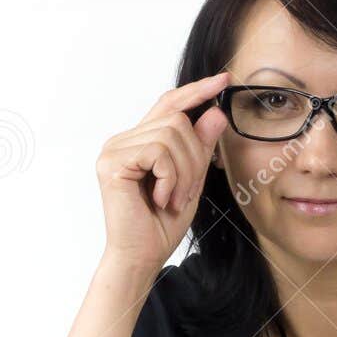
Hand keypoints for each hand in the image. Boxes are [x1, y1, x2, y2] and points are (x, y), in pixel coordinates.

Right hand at [96, 72, 230, 274]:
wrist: (142, 256)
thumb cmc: (162, 223)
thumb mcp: (192, 180)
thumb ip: (201, 146)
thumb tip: (215, 112)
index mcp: (139, 141)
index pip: (170, 104)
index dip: (196, 91)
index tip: (224, 80)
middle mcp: (123, 140)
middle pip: (176, 121)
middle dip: (194, 157)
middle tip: (187, 191)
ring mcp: (114, 150)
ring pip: (170, 135)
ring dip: (183, 172)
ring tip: (174, 198)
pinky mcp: (112, 163)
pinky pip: (158, 152)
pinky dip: (170, 178)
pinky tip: (161, 198)